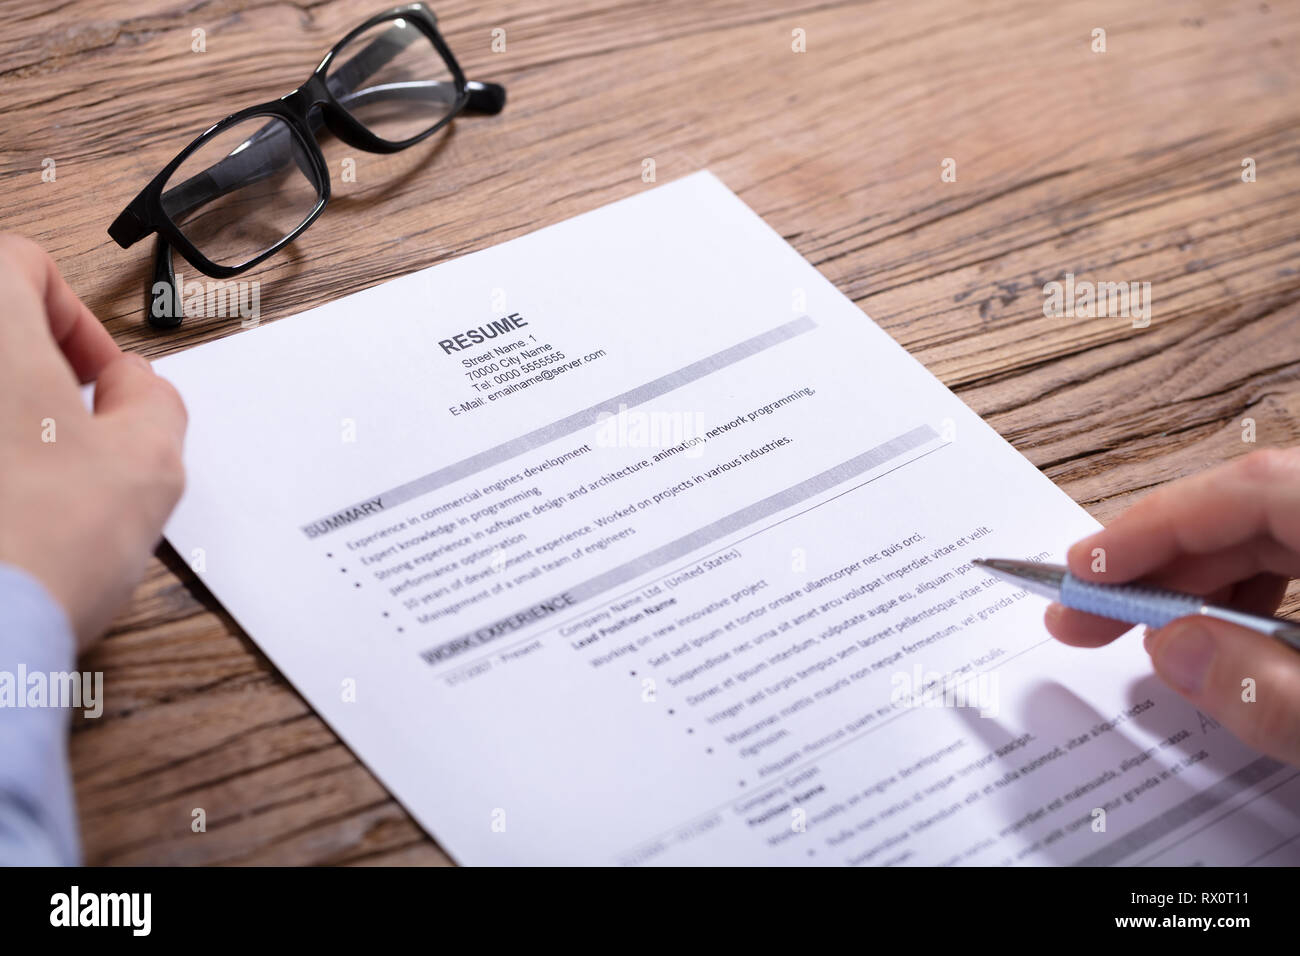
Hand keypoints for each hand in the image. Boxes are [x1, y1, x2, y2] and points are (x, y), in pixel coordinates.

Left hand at [0, 235, 186, 650]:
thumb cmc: (37, 547)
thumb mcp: (150, 461)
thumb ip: (153, 396)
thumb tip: (130, 386)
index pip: (20, 262)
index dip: (74, 318)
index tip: (96, 381)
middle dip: (29, 371)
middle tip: (66, 429)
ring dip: (6, 424)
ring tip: (31, 482)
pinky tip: (2, 515)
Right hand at [1045, 449, 1299, 764]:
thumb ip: (1267, 690)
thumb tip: (1175, 649)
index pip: (1248, 490)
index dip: (1151, 527)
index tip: (1082, 571)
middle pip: (1252, 512)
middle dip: (1161, 570)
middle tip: (1082, 619)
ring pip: (1277, 534)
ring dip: (1203, 585)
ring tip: (1147, 638)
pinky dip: (1255, 597)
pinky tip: (1227, 642)